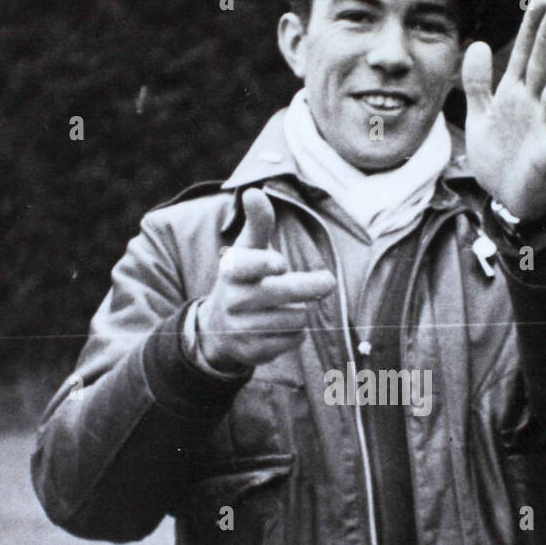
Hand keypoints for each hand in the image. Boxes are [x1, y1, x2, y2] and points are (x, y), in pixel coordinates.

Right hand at [196, 188, 335, 368]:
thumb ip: (258, 222)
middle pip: (279, 292)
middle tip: (328, 282)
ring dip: (302, 312)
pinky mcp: (251, 352)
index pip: (246, 265)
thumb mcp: (248, 249)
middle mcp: (232, 299)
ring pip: (292, 319)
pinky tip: (285, 327)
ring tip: (294, 307)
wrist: (218, 327)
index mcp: (232, 269)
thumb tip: (254, 192)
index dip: (264, 264)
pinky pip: (290, 341)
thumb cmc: (245, 278)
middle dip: (309, 286)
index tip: (281, 264)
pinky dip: (296, 334)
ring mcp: (240, 328)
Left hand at [461, 0, 545, 221]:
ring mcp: (542, 131)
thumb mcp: (480, 115)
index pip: (524, 54)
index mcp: (514, 95)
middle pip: (541, 67)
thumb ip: (478, 82)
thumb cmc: (499, 156)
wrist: (508, 198)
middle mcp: (532, 107)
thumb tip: (477, 43)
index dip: (531, 28)